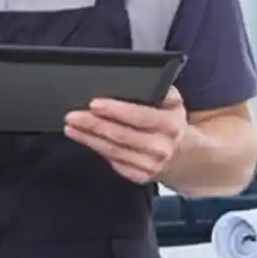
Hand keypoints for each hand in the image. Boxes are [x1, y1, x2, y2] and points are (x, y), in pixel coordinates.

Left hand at [64, 86, 187, 183]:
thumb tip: (139, 80)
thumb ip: (161, 91)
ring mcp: (149, 165)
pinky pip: (112, 161)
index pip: (140, 117)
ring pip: (113, 150)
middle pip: (121, 135)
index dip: (116, 110)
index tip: (94, 103)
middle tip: (73, 116)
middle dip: (94, 125)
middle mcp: (161, 147)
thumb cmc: (172, 125)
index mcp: (171, 125)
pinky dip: (96, 149)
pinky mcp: (138, 176)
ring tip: (71, 127)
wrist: (185, 157)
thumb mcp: (175, 104)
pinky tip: (85, 139)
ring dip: (89, 138)